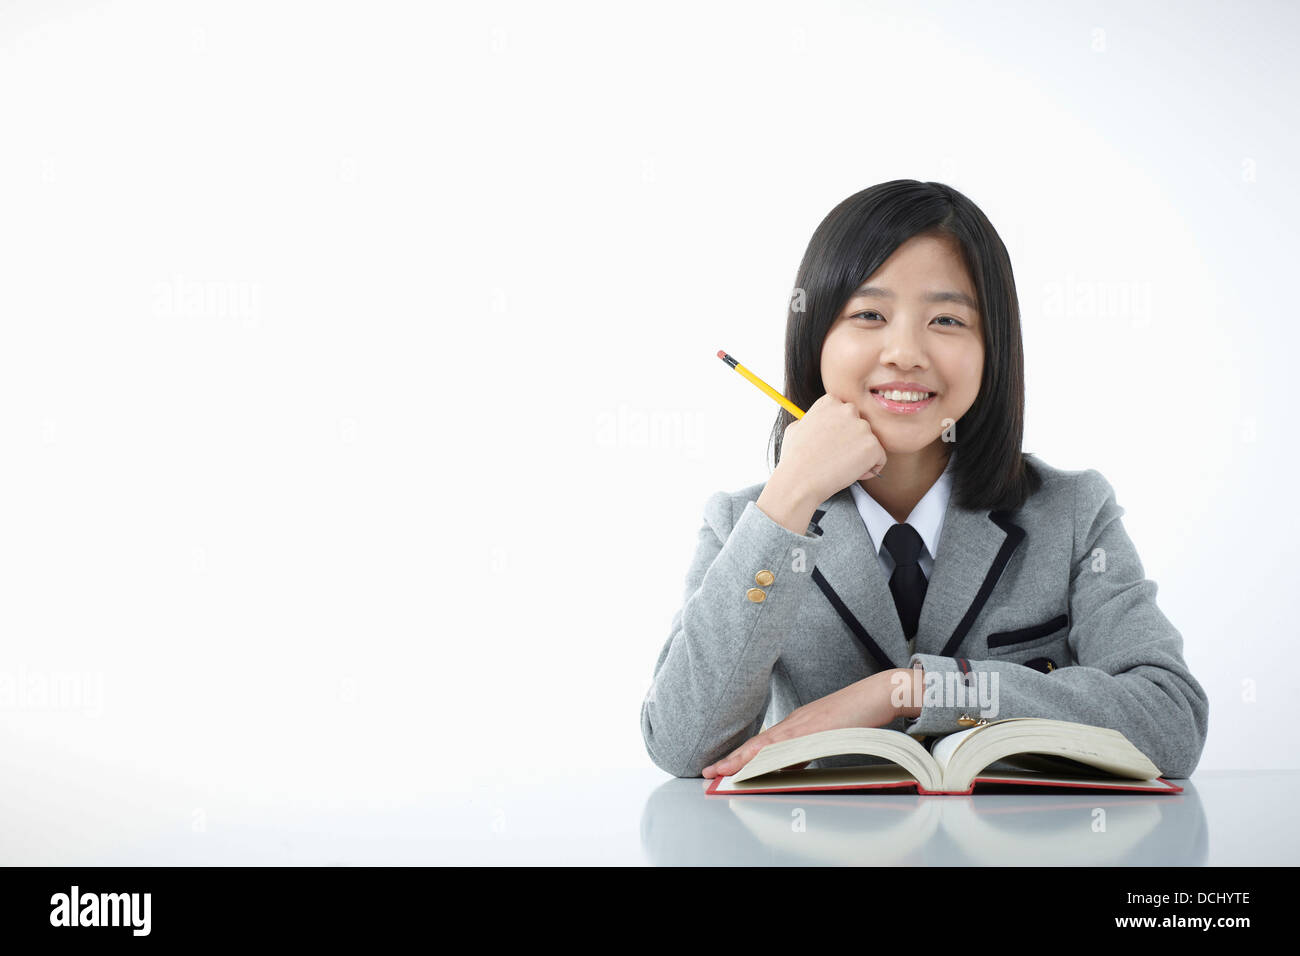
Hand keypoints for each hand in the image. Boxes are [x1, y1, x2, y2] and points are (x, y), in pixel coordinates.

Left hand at [701, 668, 922, 778]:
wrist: (879, 693)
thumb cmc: (857, 713)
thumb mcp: (828, 734)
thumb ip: (809, 748)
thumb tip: (791, 766)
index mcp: (797, 724)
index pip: (762, 742)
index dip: (740, 755)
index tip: (721, 766)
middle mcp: (796, 722)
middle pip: (758, 743)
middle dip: (732, 759)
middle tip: (709, 771)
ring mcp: (805, 724)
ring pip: (767, 744)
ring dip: (743, 759)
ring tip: (723, 771)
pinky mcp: (818, 728)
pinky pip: (789, 745)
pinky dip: (770, 756)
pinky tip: (758, 763)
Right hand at [775, 393, 887, 503]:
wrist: (799, 480)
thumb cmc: (794, 458)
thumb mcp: (796, 428)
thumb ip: (814, 420)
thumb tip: (819, 421)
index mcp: (830, 402)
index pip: (846, 413)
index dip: (840, 431)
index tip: (830, 444)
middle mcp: (848, 409)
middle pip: (860, 426)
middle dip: (853, 442)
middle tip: (836, 458)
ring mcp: (862, 427)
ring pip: (870, 443)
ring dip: (860, 456)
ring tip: (840, 467)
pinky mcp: (873, 445)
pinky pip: (879, 459)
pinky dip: (869, 469)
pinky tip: (849, 473)